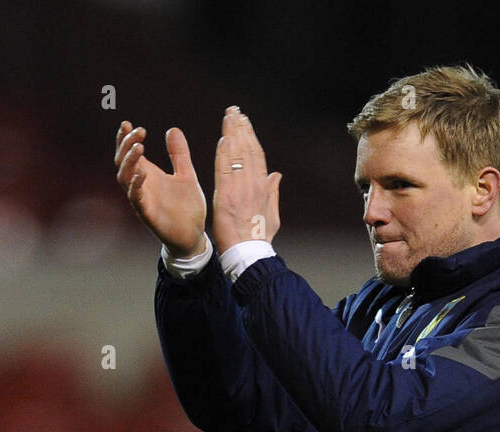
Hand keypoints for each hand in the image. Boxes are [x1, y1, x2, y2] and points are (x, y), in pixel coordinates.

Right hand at [115, 121, 207, 258]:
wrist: (194, 236)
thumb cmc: (187, 208)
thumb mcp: (186, 174)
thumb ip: (179, 154)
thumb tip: (173, 129)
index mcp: (148, 175)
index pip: (129, 153)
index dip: (125, 138)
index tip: (127, 123)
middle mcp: (141, 186)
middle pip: (122, 162)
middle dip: (126, 145)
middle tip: (137, 132)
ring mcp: (142, 200)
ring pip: (124, 178)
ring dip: (129, 161)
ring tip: (139, 147)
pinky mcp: (147, 215)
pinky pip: (135, 199)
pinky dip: (136, 185)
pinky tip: (141, 173)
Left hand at [211, 106, 281, 253]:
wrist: (249, 253)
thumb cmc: (259, 237)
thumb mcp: (272, 214)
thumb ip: (273, 191)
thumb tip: (276, 174)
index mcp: (263, 186)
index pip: (257, 154)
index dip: (250, 136)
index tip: (245, 121)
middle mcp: (254, 184)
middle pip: (247, 149)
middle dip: (240, 128)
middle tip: (234, 110)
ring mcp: (241, 189)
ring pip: (237, 155)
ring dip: (232, 133)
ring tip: (228, 116)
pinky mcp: (227, 196)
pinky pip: (225, 169)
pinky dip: (224, 153)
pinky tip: (223, 139)